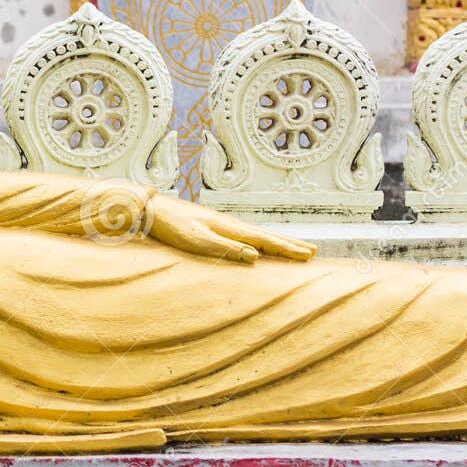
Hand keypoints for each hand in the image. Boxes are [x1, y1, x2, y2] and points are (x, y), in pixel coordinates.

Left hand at [147, 196, 314, 263]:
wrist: (153, 209)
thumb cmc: (172, 227)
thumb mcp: (197, 241)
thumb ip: (226, 249)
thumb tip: (256, 256)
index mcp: (229, 229)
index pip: (265, 242)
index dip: (287, 250)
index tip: (308, 256)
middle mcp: (230, 225)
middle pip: (266, 237)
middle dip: (290, 245)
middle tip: (313, 252)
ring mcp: (222, 224)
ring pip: (258, 235)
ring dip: (278, 242)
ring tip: (294, 247)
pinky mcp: (213, 226)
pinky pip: (246, 236)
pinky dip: (260, 241)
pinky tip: (259, 244)